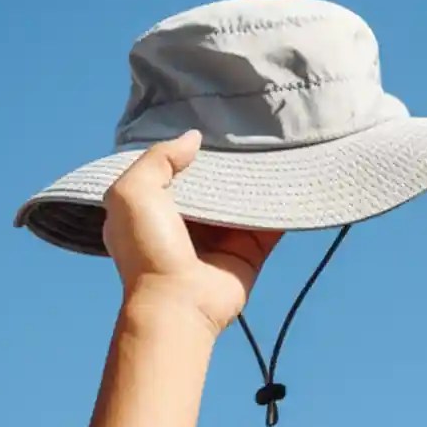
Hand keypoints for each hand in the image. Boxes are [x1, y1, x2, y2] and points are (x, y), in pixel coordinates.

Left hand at [101, 130, 282, 334]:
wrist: (179, 302)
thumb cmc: (148, 248)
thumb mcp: (132, 192)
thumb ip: (158, 159)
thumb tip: (194, 138)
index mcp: (153, 209)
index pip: (171, 171)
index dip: (187, 151)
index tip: (209, 124)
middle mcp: (187, 222)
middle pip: (212, 184)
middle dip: (228, 162)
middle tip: (250, 130)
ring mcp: (221, 237)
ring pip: (243, 200)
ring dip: (258, 180)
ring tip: (276, 146)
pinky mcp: (249, 251)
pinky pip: (270, 223)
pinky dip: (282, 206)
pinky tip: (294, 178)